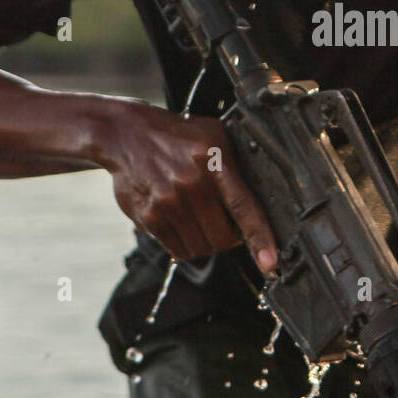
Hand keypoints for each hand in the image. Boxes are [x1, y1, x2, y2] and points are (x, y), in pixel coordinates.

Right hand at [99, 101, 278, 272]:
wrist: (126, 134)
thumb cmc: (177, 136)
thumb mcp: (214, 136)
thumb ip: (236, 165)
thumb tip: (263, 197)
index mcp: (214, 161)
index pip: (243, 206)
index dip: (260, 238)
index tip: (271, 263)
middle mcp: (191, 183)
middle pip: (222, 238)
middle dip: (228, 239)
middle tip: (222, 224)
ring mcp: (168, 202)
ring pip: (200, 248)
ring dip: (205, 242)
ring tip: (197, 218)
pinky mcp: (149, 216)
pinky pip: (177, 249)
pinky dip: (183, 244)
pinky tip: (180, 221)